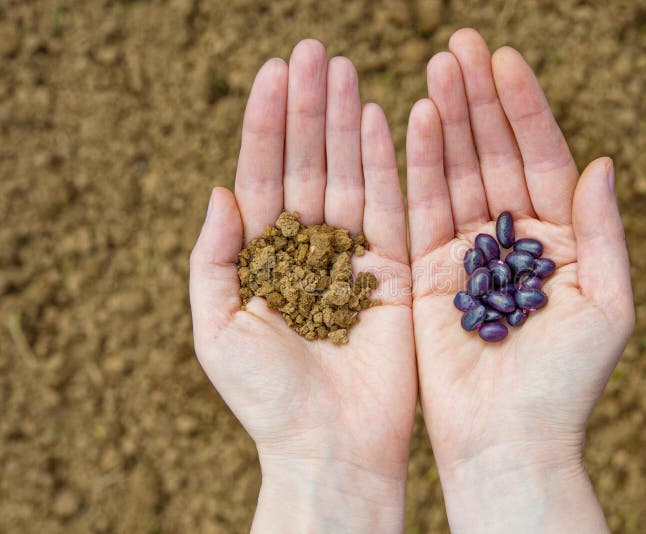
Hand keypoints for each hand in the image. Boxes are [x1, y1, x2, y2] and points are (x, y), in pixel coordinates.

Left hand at [189, 40, 415, 531]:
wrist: (331, 446)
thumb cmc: (267, 398)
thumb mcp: (217, 328)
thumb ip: (213, 258)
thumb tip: (219, 191)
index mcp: (264, 258)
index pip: (263, 177)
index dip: (266, 125)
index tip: (273, 72)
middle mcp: (309, 249)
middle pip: (306, 164)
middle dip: (308, 108)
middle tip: (315, 49)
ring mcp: (354, 257)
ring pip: (347, 175)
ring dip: (345, 121)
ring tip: (344, 69)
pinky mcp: (396, 271)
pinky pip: (391, 207)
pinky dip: (385, 163)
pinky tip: (381, 118)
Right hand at [407, 29, 634, 531]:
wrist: (507, 441)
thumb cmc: (565, 384)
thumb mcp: (607, 306)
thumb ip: (604, 232)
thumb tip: (601, 161)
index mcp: (560, 240)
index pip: (543, 160)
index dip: (525, 111)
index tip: (505, 60)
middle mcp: (511, 238)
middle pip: (495, 155)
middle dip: (479, 100)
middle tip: (460, 43)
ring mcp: (466, 252)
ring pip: (456, 172)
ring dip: (446, 120)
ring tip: (436, 67)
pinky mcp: (426, 271)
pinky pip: (421, 207)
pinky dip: (417, 165)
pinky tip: (410, 118)